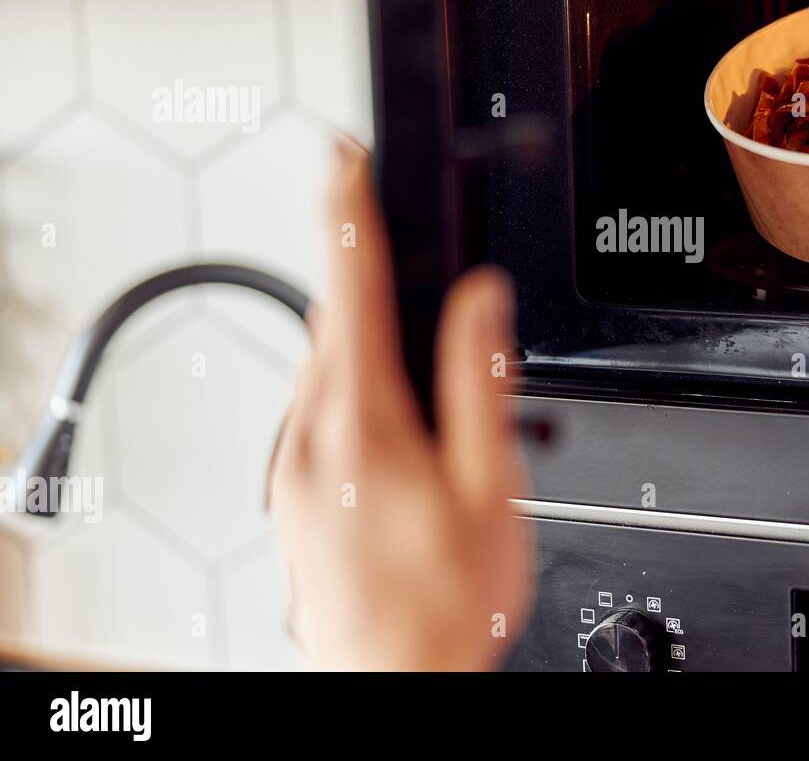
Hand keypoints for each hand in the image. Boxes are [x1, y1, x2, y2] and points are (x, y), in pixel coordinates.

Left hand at [269, 142, 531, 670]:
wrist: (395, 679)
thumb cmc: (443, 597)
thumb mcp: (487, 483)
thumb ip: (480, 380)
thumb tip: (478, 301)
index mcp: (362, 420)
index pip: (348, 286)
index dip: (348, 211)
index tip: (344, 159)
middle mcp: (310, 437)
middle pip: (333, 321)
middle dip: (367, 278)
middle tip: (413, 264)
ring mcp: (292, 468)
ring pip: (323, 366)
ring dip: (362, 336)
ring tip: (422, 359)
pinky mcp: (292, 493)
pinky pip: (315, 410)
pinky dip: (350, 385)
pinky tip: (395, 415)